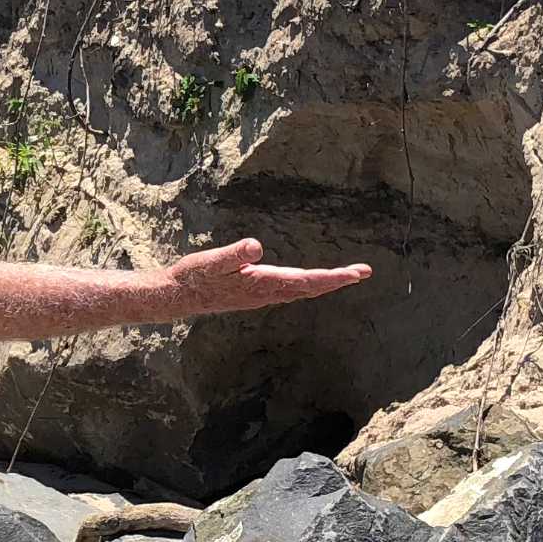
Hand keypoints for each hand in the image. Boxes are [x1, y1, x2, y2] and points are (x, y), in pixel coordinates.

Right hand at [154, 238, 372, 318]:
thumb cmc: (194, 276)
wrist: (178, 296)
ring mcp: (262, 295)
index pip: (306, 281)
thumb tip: (256, 246)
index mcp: (262, 284)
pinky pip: (290, 290)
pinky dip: (309, 285)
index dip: (333, 278)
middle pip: (310, 288)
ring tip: (346, 276)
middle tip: (364, 273)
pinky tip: (311, 282)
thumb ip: (234, 253)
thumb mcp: (211, 260)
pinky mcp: (256, 293)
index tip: (357, 274)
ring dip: (325, 283)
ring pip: (302, 291)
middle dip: (337, 281)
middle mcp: (267, 293)